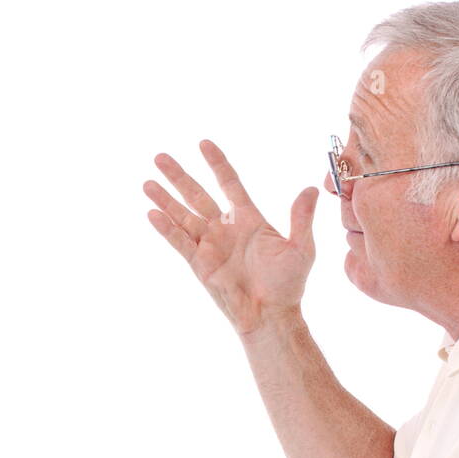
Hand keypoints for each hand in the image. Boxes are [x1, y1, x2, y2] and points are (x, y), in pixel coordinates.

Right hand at [144, 139, 318, 336]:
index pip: (228, 183)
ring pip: (182, 215)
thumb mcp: (301, 248)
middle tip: (159, 157)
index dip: (216, 163)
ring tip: (147, 182)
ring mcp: (210, 245)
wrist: (271, 314)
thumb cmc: (288, 284)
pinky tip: (152, 213)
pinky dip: (166, 228)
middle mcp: (225, 228)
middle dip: (179, 176)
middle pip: (197, 194)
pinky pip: (180, 242)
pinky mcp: (199, 264)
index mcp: (248, 219)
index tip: (203, 143)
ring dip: (165, 199)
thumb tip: (311, 189)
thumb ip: (301, 218)